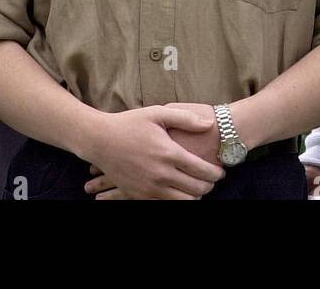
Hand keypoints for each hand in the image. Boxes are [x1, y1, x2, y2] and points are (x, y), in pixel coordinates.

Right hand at [80, 105, 223, 198]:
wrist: (99, 140)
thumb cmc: (129, 124)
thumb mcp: (158, 113)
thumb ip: (185, 118)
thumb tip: (209, 123)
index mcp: (169, 153)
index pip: (203, 170)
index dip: (216, 173)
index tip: (221, 171)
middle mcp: (161, 174)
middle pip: (197, 189)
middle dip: (210, 186)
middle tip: (212, 180)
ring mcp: (150, 188)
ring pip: (184, 202)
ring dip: (195, 196)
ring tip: (198, 187)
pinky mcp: (139, 196)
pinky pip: (165, 205)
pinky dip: (177, 200)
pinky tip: (179, 191)